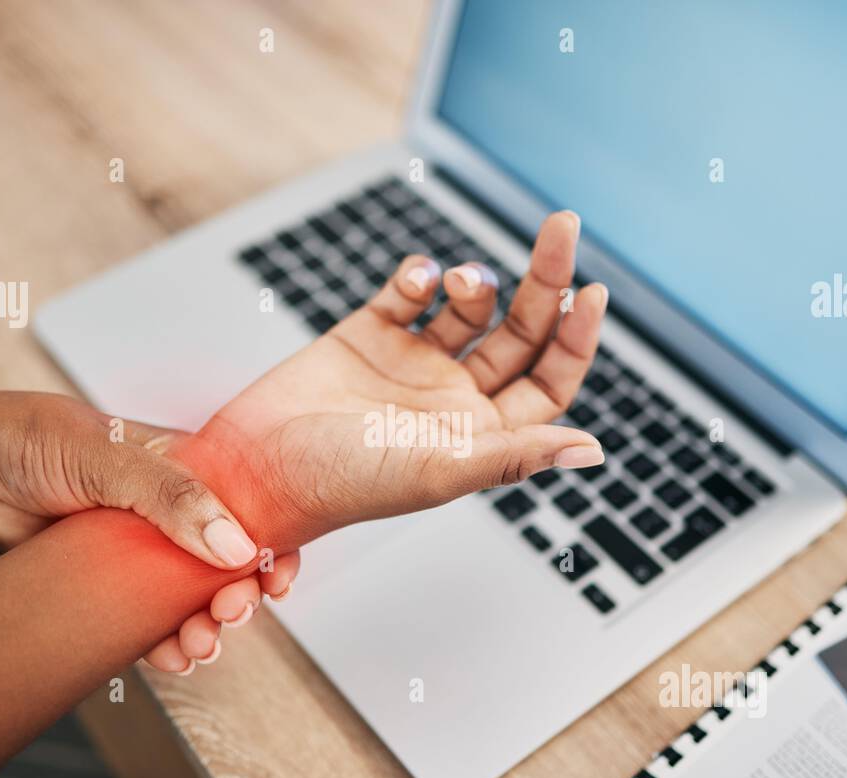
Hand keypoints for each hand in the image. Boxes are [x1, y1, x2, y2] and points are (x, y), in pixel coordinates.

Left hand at [0, 391, 298, 670]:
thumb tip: (234, 545)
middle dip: (236, 597)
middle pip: (225, 565)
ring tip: (196, 647)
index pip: (250, 508)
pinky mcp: (105, 584)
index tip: (276, 579)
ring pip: (188, 600)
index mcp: (185, 468)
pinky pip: (145, 622)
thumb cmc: (31, 439)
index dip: (271, 546)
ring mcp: (137, 551)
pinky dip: (163, 645)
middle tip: (229, 616)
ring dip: (204, 628)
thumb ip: (174, 497)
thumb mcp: (109, 457)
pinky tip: (168, 657)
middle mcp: (169, 512)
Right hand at [182, 210, 606, 554]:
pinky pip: (409, 293)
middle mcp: (454, 399)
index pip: (550, 382)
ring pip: (470, 308)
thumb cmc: (342, 483)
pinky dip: (419, 275)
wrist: (251, 466)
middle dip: (546, 282)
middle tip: (561, 226)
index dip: (576, 339)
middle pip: (521, 333)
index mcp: (480, 435)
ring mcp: (413, 364)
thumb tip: (595, 451)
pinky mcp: (368, 334)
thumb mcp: (439, 471)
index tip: (592, 290)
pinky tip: (415, 278)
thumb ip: (515, 455)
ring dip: (477, 283)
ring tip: (459, 281)